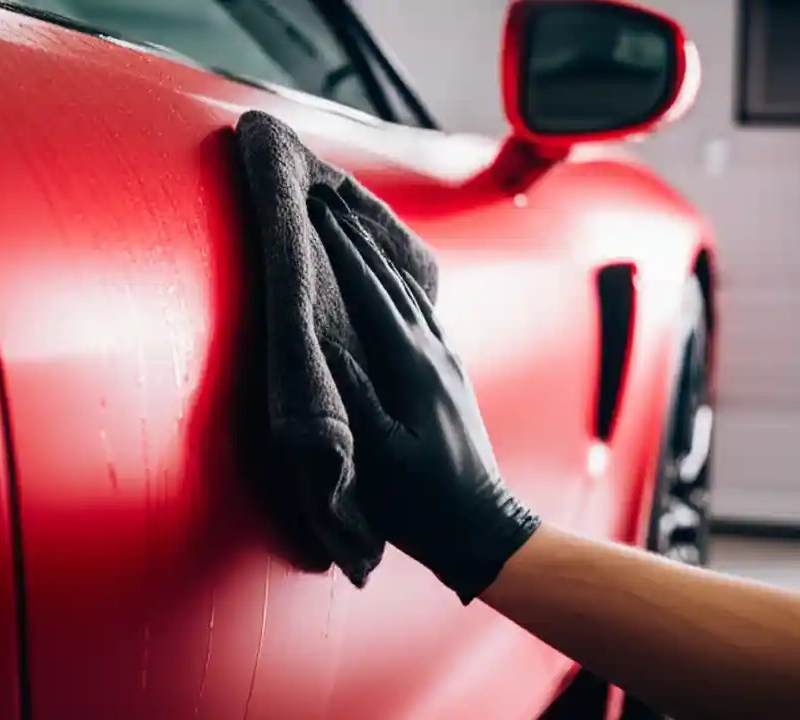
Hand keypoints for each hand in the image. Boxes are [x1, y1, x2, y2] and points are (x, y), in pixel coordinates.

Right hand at [307, 187, 539, 603]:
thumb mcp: (378, 454)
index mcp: (410, 366)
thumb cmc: (422, 502)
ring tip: (357, 227)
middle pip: (391, 280)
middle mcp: (433, 353)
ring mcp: (447, 362)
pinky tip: (399, 282)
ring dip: (381, 256)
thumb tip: (326, 341)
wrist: (480, 527)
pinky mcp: (452, 376)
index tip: (319, 207)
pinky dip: (404, 285)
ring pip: (411, 291)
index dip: (342, 247)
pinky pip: (425, 312)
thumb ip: (354, 395)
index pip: (369, 291)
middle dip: (358, 238)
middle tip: (330, 199)